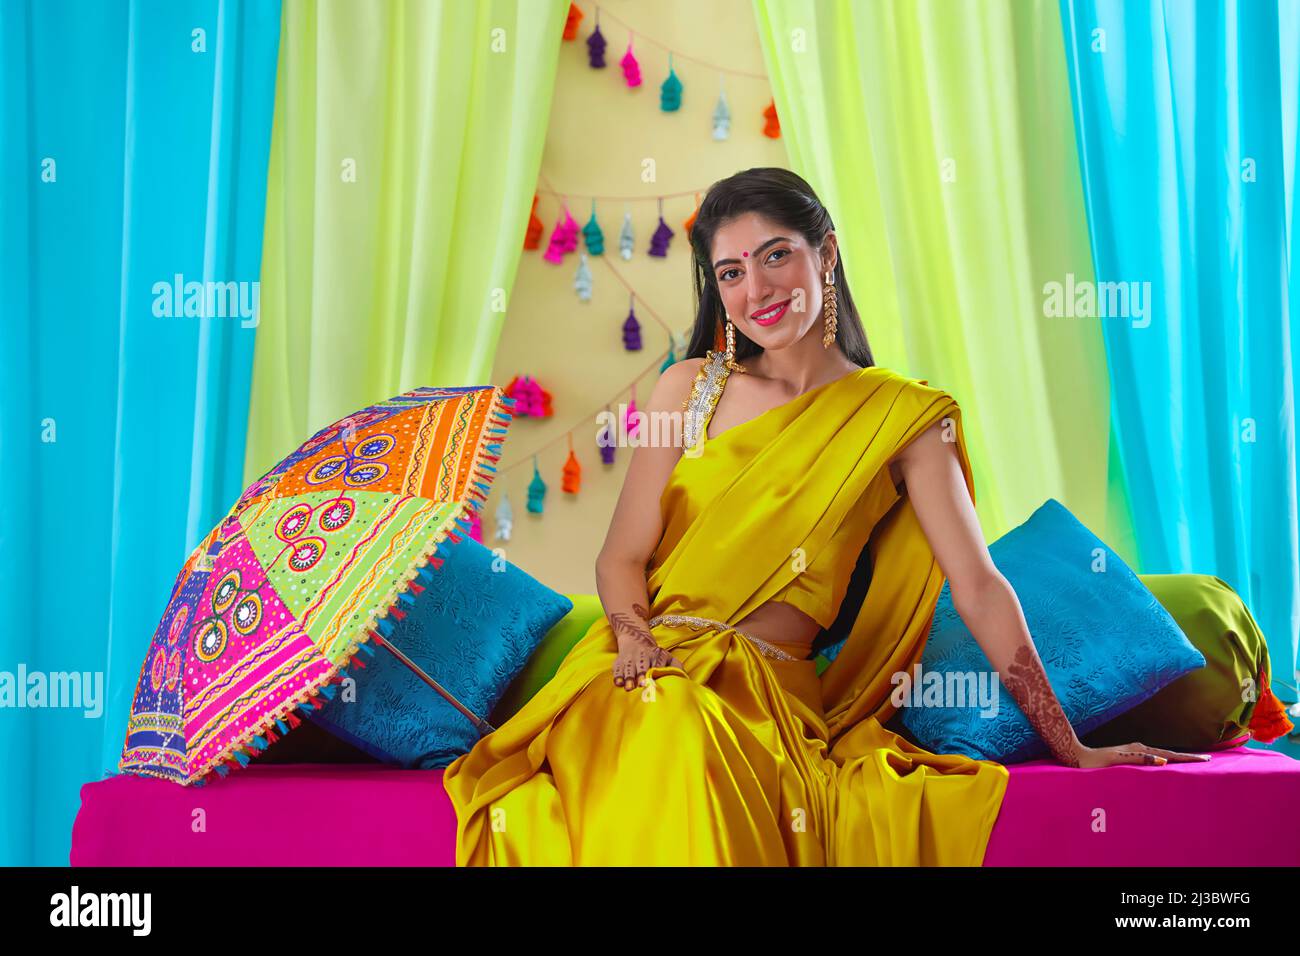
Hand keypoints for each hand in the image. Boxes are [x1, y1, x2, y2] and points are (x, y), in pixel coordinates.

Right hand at [613, 631, 683, 691]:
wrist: (634, 637)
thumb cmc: (654, 653)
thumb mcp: (666, 655)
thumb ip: (676, 665)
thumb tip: (684, 676)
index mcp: (655, 655)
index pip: (657, 663)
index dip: (656, 670)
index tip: (655, 680)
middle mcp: (642, 656)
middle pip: (642, 666)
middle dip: (642, 674)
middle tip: (642, 684)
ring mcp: (630, 659)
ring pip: (629, 668)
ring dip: (629, 677)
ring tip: (629, 687)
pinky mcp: (619, 662)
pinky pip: (617, 669)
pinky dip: (617, 675)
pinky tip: (618, 683)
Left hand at [1069, 741, 1212, 767]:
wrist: (1077, 757)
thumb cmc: (1095, 763)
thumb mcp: (1116, 761)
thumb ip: (1138, 760)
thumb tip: (1162, 761)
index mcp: (1140, 750)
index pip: (1170, 755)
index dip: (1188, 758)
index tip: (1206, 759)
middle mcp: (1139, 748)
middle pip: (1169, 753)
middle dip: (1187, 756)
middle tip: (1207, 759)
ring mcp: (1134, 751)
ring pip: (1162, 754)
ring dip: (1177, 758)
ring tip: (1192, 760)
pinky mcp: (1129, 755)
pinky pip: (1152, 758)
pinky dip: (1164, 760)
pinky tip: (1166, 763)